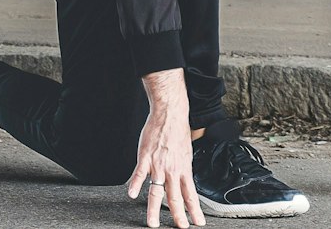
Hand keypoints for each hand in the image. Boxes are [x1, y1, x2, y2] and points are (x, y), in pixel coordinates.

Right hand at [127, 69, 203, 227]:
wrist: (170, 114)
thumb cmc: (177, 132)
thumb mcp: (186, 153)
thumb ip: (181, 170)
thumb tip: (182, 182)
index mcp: (184, 169)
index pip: (191, 194)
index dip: (194, 210)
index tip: (198, 222)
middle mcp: (172, 170)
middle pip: (175, 197)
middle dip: (178, 216)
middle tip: (181, 228)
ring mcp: (158, 165)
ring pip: (157, 191)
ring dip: (154, 210)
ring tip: (153, 223)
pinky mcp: (145, 157)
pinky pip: (140, 174)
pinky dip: (136, 184)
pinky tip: (132, 195)